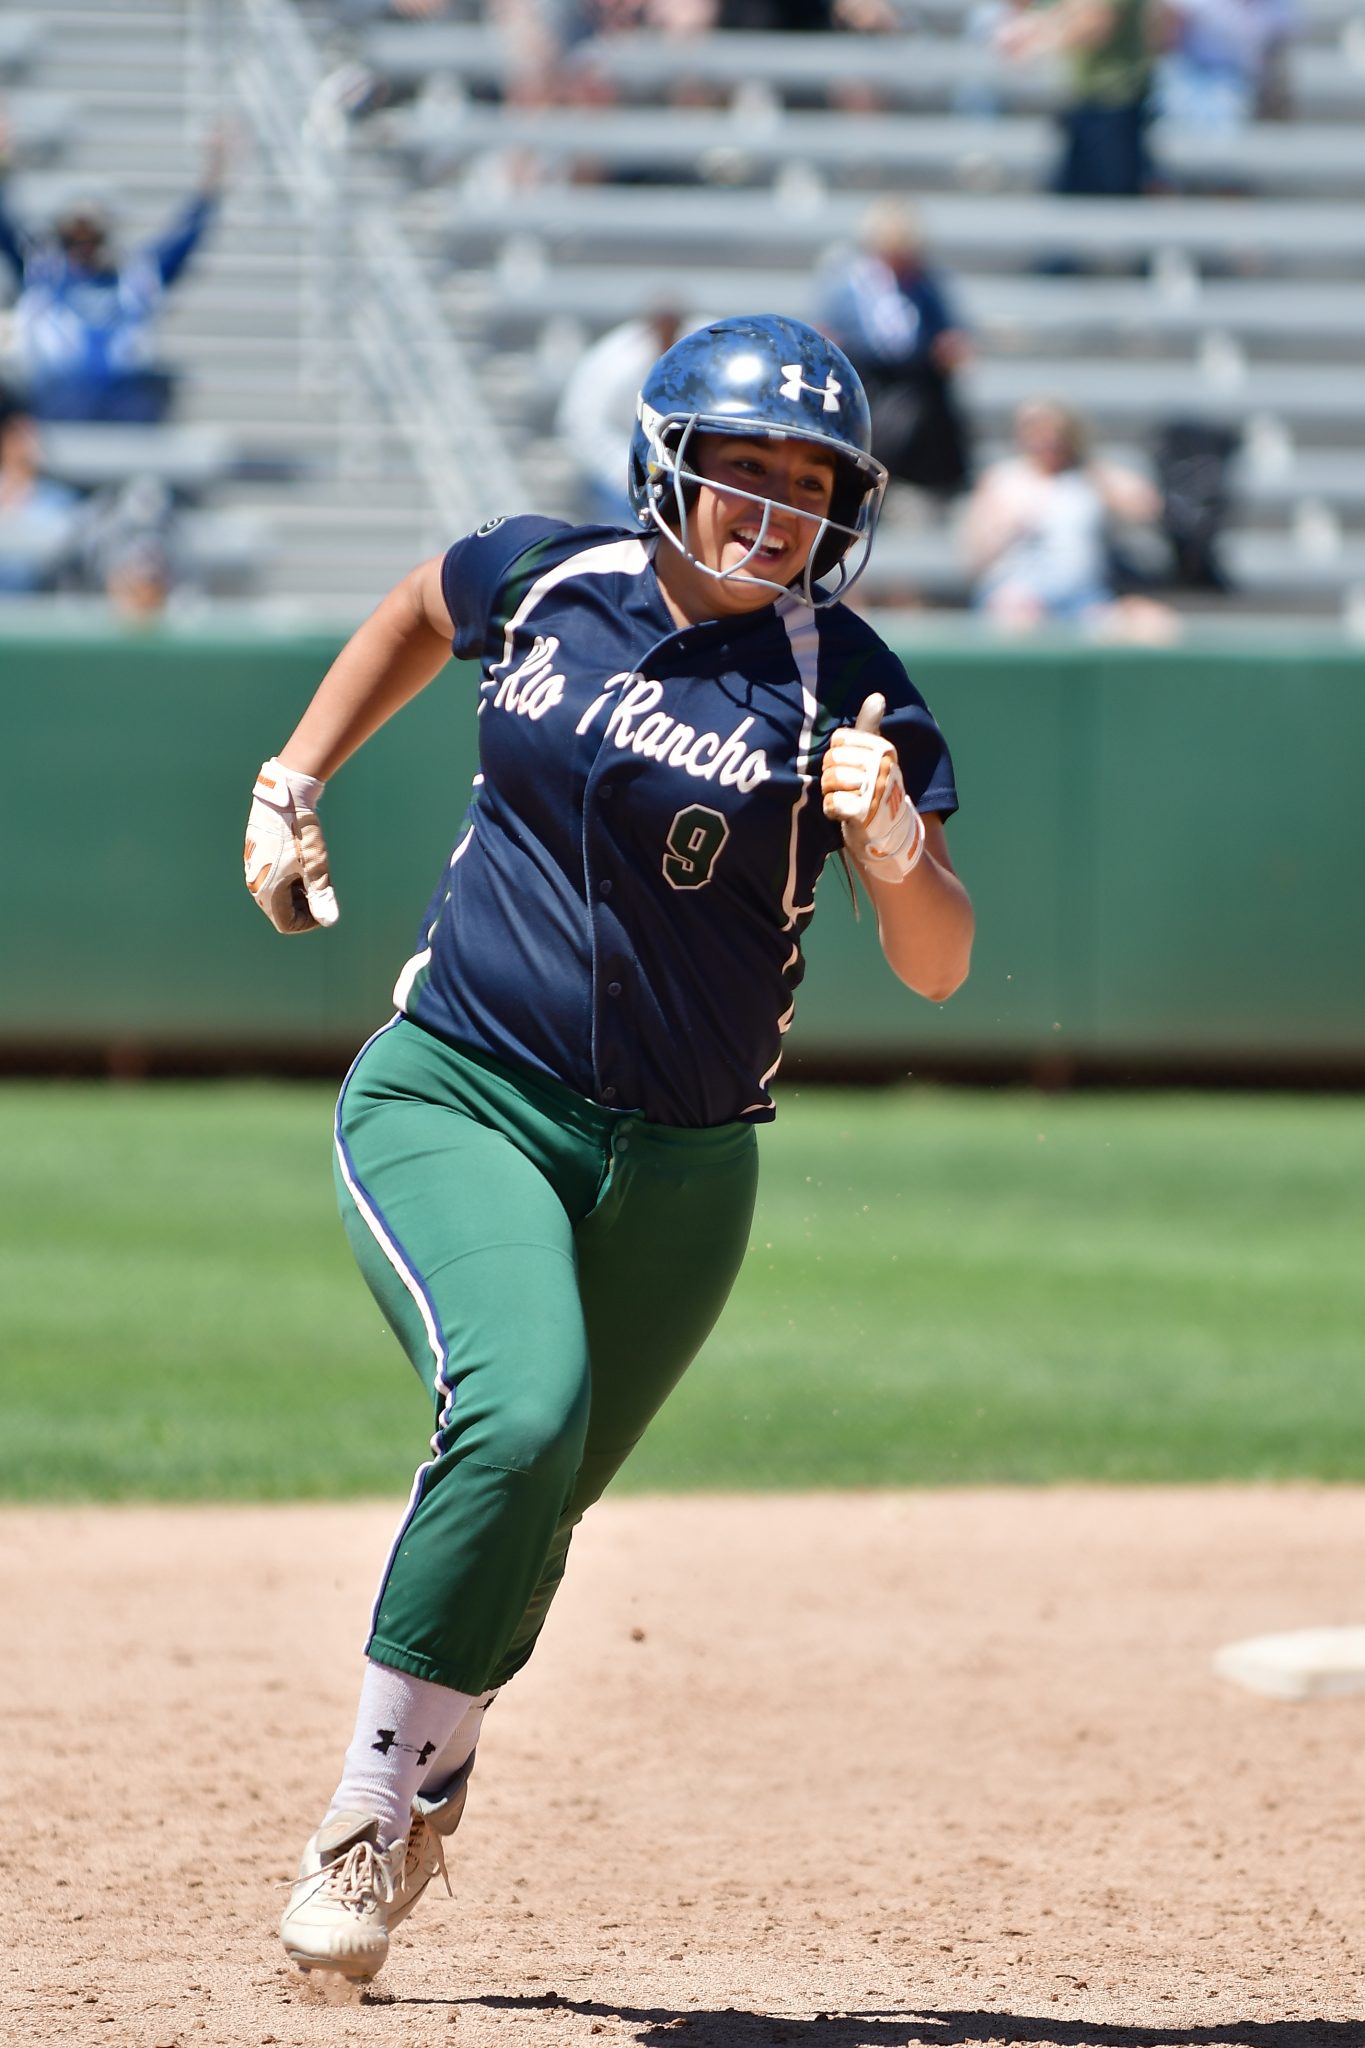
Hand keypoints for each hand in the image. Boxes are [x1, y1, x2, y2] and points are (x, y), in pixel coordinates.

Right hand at [244, 758, 339, 932]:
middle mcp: (255, 881)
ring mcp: (253, 866)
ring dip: (297, 892)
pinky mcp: (257, 853)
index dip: (308, 922)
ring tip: (314, 874)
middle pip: (281, 910)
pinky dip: (289, 877)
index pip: (286, 924)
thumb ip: (321, 895)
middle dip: (303, 906)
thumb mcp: (315, 865)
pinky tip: (303, 861)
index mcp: (266, 890)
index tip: (324, 904)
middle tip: (322, 889)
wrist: (284, 796)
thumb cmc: (300, 832)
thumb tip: (330, 921)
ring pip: (277, 893)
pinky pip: (272, 876)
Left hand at [821, 693, 925, 882]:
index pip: (839, 740)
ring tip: (846, 800)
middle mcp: (882, 766)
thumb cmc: (875, 789)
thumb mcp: (875, 756)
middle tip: (847, 789)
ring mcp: (875, 789)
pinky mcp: (865, 812)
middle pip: (831, 760)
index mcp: (883, 749)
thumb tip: (877, 696)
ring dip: (831, 795)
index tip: (849, 767)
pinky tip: (844, 814)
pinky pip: (832, 803)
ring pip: (830, 781)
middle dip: (831, 777)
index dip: (836, 755)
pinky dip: (832, 811)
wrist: (888, 832)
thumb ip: (870, 727)